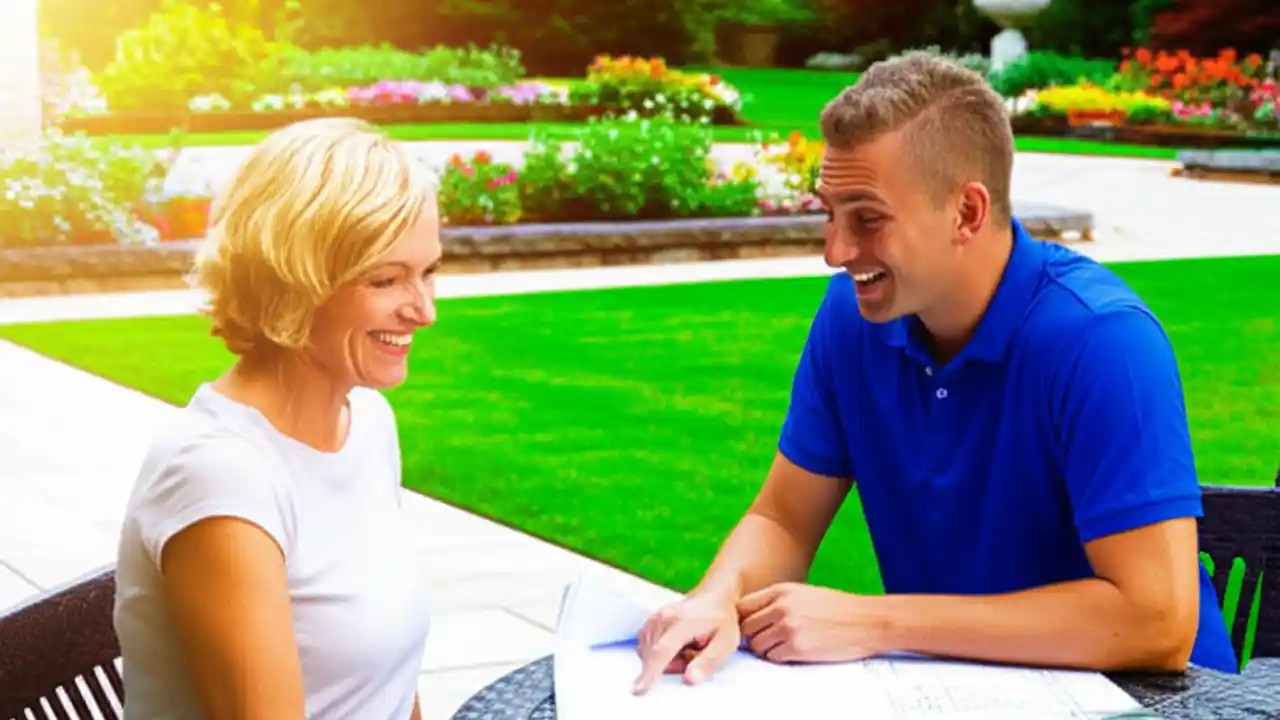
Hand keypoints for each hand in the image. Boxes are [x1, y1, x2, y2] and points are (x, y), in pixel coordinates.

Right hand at [632, 592, 740, 694]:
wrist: (713, 598)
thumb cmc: (721, 622)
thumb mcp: (726, 644)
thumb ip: (708, 662)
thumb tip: (689, 680)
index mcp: (682, 623)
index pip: (662, 651)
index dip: (650, 672)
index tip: (638, 690)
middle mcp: (662, 619)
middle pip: (654, 657)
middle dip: (672, 665)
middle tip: (695, 653)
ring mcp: (653, 619)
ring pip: (649, 654)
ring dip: (666, 660)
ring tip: (687, 648)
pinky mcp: (649, 623)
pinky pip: (647, 649)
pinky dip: (659, 653)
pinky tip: (676, 645)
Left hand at [737, 582, 886, 663]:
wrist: (867, 621)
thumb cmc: (837, 608)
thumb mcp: (803, 593)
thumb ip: (777, 601)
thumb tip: (753, 617)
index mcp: (781, 591)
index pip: (743, 606)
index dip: (744, 619)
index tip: (752, 626)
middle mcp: (781, 607)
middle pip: (746, 628)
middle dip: (754, 636)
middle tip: (768, 640)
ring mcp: (788, 628)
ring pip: (757, 645)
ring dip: (766, 650)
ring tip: (784, 646)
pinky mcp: (798, 648)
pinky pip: (773, 658)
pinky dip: (780, 658)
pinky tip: (795, 652)